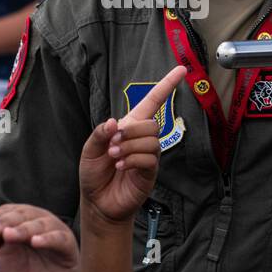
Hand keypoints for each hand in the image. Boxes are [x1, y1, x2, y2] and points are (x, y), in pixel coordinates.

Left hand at [0, 204, 77, 271]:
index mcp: (20, 219)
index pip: (8, 211)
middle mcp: (38, 221)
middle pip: (24, 214)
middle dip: (8, 221)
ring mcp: (54, 231)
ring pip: (41, 223)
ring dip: (24, 229)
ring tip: (10, 235)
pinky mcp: (68, 246)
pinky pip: (59, 238)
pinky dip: (48, 238)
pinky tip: (35, 242)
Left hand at [79, 65, 186, 223]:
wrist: (97, 202)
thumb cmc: (94, 174)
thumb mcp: (89, 149)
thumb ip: (99, 133)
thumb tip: (115, 122)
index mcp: (129, 127)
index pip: (153, 102)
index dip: (166, 85)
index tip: (182, 70)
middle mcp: (142, 139)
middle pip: (152, 123)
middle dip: (131, 130)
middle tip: (113, 144)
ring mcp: (148, 156)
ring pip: (152, 140)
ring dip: (130, 146)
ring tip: (114, 156)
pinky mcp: (149, 173)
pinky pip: (149, 159)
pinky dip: (132, 160)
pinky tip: (121, 166)